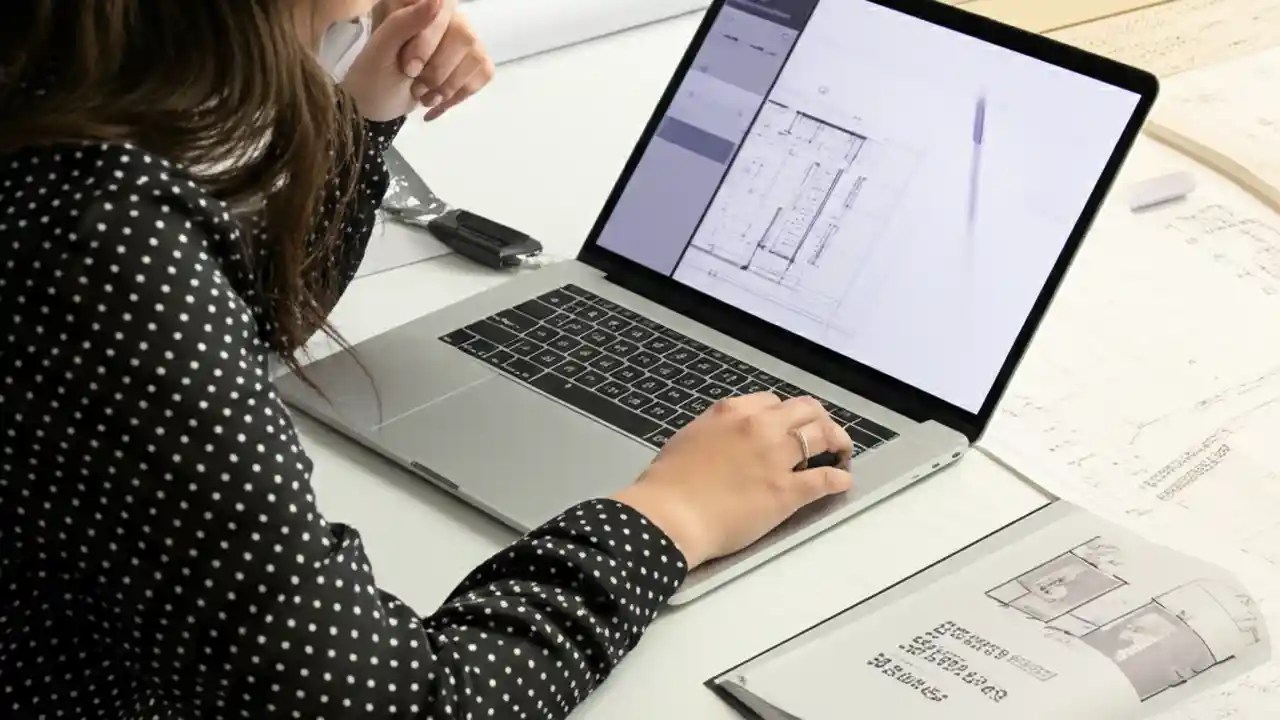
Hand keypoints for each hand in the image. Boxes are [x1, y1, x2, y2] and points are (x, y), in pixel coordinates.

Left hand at [378, 0, 495, 120]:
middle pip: (464, 36)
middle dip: (438, 70)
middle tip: (415, 85)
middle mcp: (444, 17)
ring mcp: (461, 39)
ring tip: (423, 96)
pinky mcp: (471, 62)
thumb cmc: (373, 75)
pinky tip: (437, 103)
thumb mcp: (380, 50)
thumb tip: (438, 0)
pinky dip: (458, 96)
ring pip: (476, 57)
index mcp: (416, 5)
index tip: (410, 68)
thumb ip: (404, 22)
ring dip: (448, 86)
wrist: (377, 105)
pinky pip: (483, 73)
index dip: (429, 41)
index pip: (442, 8)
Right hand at [612, 394, 853, 568]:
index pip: (772, 401)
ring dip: (837, 442)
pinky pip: (826, 478)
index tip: (786, 428)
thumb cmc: (666, 483)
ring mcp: (776, 458)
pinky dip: (839, 479)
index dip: (784, 414)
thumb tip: (727, 440)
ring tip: (840, 454)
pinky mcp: (787, 491)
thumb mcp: (688, 439)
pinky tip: (843, 483)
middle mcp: (760, 427)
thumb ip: (714, 431)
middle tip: (823, 436)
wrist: (668, 516)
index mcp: (732, 412)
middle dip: (819, 420)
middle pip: (806, 410)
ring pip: (822, 436)